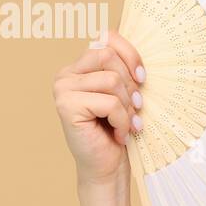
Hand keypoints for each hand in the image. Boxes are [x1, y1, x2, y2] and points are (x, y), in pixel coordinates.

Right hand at [53, 29, 145, 186]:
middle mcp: (66, 74)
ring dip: (127, 107)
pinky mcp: (66, 106)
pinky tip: (118, 134)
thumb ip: (125, 71)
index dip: (130, 55)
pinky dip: (122, 121)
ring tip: (126, 124)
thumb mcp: (126, 95)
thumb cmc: (119, 130)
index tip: (142, 78)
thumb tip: (140, 56)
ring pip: (112, 80)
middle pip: (108, 56)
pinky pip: (109, 103)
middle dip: (130, 85)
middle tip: (134, 108)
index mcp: (80, 67)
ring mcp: (62, 89)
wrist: (107, 167)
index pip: (106, 38)